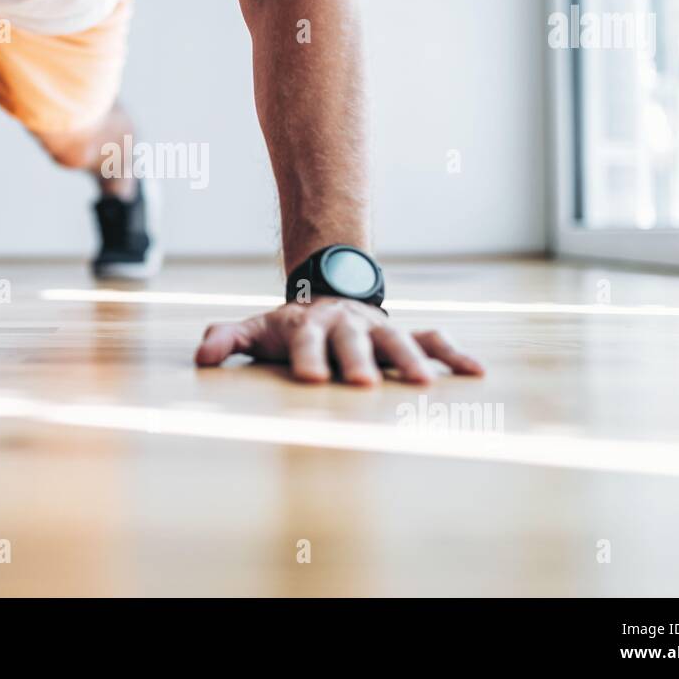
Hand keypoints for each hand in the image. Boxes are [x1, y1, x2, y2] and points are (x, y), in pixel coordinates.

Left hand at [195, 297, 483, 385]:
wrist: (326, 292)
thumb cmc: (288, 325)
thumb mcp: (256, 328)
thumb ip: (228, 339)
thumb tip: (201, 357)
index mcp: (310, 326)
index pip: (305, 342)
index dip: (307, 358)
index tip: (310, 379)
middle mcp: (347, 325)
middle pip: (353, 342)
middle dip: (359, 361)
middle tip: (364, 384)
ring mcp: (378, 328)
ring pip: (398, 340)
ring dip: (411, 360)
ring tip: (423, 385)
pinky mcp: (404, 334)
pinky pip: (434, 340)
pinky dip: (454, 354)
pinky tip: (476, 373)